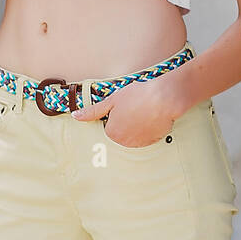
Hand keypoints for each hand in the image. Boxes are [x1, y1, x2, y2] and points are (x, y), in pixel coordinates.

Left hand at [69, 67, 192, 147]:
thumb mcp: (112, 100)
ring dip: (137, 127)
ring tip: (144, 112)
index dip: (116, 115)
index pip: (109, 127)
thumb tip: (76, 116)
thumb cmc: (138, 96)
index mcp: (112, 133)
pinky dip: (149, 129)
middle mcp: (124, 143)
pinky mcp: (154, 142)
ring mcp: (140, 144)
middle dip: (126, 123)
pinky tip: (152, 117)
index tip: (123, 107)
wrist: (164, 98)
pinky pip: (147, 137)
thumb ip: (93, 111)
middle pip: (121, 134)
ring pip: (134, 136)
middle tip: (135, 108)